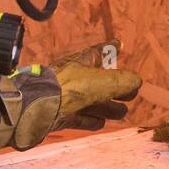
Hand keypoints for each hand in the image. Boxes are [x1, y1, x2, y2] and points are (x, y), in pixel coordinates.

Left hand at [0, 42, 141, 151]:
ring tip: (122, 112)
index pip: (101, 52)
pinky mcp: (58, 116)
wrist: (31, 109)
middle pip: (100, 81)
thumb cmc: (67, 89)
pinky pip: (79, 117)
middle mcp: (74, 78)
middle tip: (130, 93)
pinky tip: (99, 123)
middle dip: (116, 87)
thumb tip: (137, 82)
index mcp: (82, 63)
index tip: (120, 45)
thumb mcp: (102, 82)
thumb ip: (123, 81)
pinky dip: (90, 120)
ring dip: (107, 106)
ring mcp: (65, 98)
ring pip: (92, 101)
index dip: (111, 49)